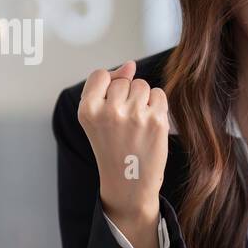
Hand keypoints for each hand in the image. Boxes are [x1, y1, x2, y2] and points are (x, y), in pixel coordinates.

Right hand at [77, 60, 169, 231]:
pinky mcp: (156, 121)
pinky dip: (157, 106)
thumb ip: (108, 87)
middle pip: (125, 80)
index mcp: (87, 110)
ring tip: (137, 124)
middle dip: (127, 96)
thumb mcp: (97, 118)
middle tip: (124, 123)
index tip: (110, 109)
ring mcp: (134, 116)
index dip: (109, 89)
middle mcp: (109, 111)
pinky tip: (149, 125)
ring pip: (143, 85)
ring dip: (143, 100)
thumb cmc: (112, 148)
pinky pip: (159, 95)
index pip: (100, 75)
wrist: (128, 182)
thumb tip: (130, 65)